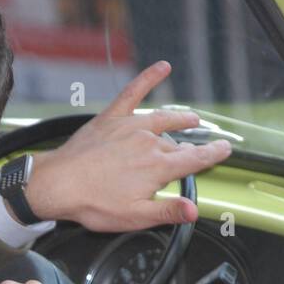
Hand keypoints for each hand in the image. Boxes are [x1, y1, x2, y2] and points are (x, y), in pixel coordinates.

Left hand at [21, 61, 231, 230]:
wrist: (59, 185)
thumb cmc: (93, 203)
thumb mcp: (134, 216)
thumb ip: (168, 211)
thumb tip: (194, 211)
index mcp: (158, 168)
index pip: (195, 160)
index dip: (213, 155)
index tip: (225, 150)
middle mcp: (149, 143)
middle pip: (177, 145)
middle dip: (190, 149)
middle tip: (198, 151)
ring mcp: (131, 127)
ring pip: (164, 120)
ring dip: (180, 119)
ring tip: (191, 119)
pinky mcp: (112, 118)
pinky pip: (134, 92)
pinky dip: (149, 78)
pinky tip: (162, 67)